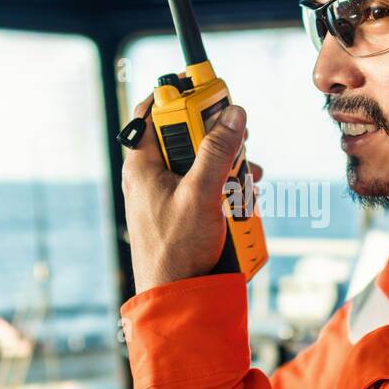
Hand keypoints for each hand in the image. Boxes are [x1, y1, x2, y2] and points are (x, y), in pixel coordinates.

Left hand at [121, 94, 260, 293]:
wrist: (178, 299)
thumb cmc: (175, 252)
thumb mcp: (201, 194)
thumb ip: (218, 151)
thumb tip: (232, 114)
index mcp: (143, 164)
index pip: (154, 111)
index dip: (181, 96)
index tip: (208, 89)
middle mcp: (152, 176)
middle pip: (187, 136)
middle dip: (219, 141)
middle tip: (238, 147)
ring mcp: (169, 195)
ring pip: (203, 163)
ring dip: (230, 170)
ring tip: (245, 183)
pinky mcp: (185, 213)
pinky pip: (208, 189)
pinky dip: (228, 191)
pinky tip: (241, 202)